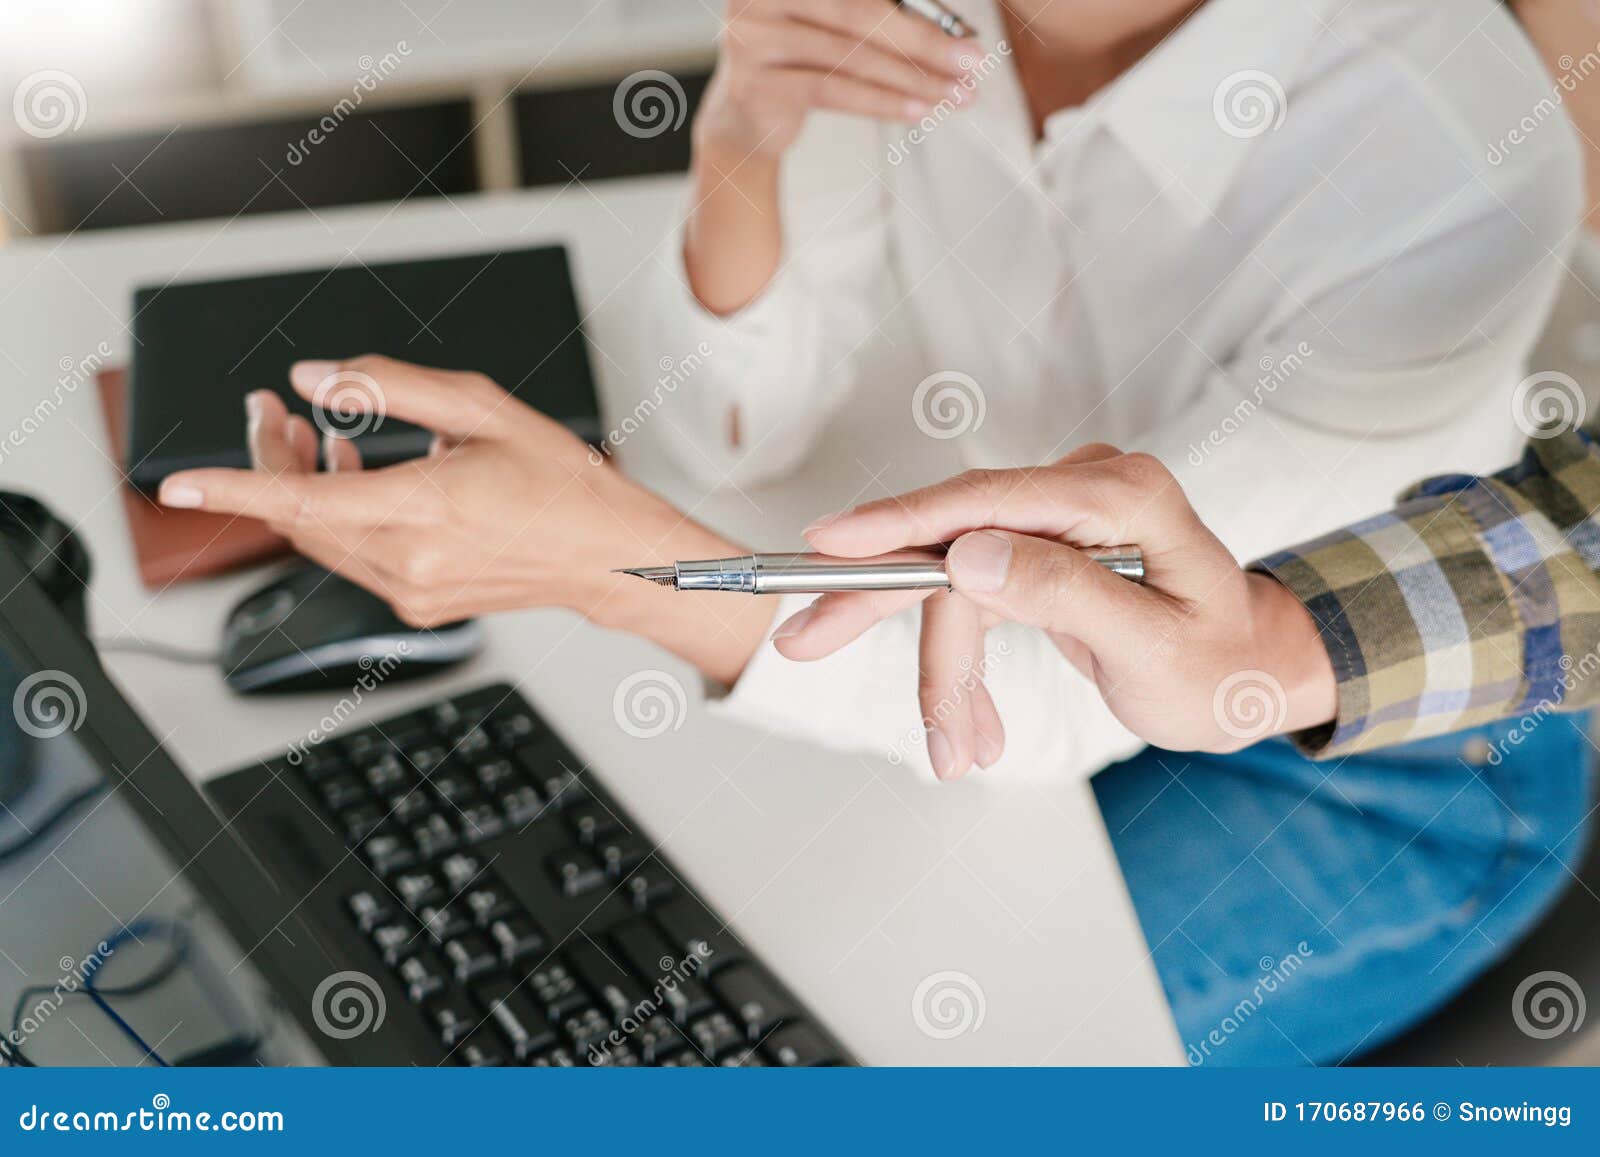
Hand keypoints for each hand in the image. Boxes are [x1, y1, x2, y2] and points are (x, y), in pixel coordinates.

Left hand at [157, 355, 775, 684]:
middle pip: (300, 517)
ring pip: (321, 540)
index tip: (178, 485)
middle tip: (270, 414)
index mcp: (425, 509)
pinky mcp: (419, 604)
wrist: (606, 555)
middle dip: (271, 463)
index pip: (301, 504)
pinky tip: (353, 476)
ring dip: (303, 489)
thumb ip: (392, 388)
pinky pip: (353, 558)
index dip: (233, 491)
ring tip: (313, 437)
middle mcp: (411, 560)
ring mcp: (413, 590)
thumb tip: (316, 379)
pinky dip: (338, 517)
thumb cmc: (561, 483)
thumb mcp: (482, 410)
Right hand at [694, 0, 977, 160]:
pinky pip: (831, 90)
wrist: (747, 116)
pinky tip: (919, 111)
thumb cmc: (807, 57)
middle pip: (859, 12)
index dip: (921, 5)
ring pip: (849, 55)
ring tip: (957, 94)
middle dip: (925, 40)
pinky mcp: (753, 83)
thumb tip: (960, 32)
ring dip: (913, 78)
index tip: (967, 28)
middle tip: (973, 61)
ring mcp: (751, 34)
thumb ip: (885, 11)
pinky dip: (881, 102)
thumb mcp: (842, 23)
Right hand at [774, 446, 1337, 777]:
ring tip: (957, 752)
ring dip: (943, 673)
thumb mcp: (1150, 646)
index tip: (825, 543)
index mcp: (1119, 494)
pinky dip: (964, 668)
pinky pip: (974, 603)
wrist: (1253, 676)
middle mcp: (1081, 492)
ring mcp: (1058, 521)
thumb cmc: (1220, 668)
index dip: (897, 521)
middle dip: (882, 606)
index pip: (984, 498)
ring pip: (953, 586)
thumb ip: (1063, 592)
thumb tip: (968, 552)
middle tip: (802, 642)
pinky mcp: (1041, 551)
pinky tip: (975, 728)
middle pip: (950, 540)